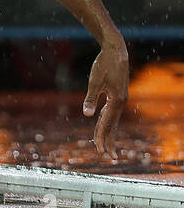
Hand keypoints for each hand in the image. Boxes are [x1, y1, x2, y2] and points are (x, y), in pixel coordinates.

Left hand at [83, 36, 128, 159]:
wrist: (115, 51)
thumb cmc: (104, 64)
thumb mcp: (95, 81)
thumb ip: (91, 98)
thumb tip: (87, 114)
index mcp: (116, 101)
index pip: (107, 124)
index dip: (101, 137)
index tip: (99, 150)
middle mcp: (121, 102)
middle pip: (113, 126)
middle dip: (108, 140)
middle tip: (106, 156)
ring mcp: (121, 99)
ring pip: (113, 120)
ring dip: (108, 132)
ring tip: (104, 145)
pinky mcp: (118, 95)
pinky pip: (112, 112)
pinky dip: (107, 121)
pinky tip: (101, 123)